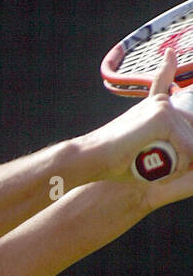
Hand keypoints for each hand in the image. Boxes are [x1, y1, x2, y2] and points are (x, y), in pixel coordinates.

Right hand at [79, 48, 192, 205]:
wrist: (92, 157)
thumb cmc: (115, 160)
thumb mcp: (145, 149)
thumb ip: (168, 146)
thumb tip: (180, 119)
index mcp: (160, 106)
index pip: (190, 130)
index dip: (184, 155)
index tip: (171, 167)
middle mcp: (164, 102)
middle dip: (180, 163)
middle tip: (155, 173)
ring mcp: (163, 108)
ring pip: (192, 146)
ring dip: (177, 168)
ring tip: (154, 174)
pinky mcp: (162, 118)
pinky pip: (187, 150)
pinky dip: (175, 168)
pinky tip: (156, 174)